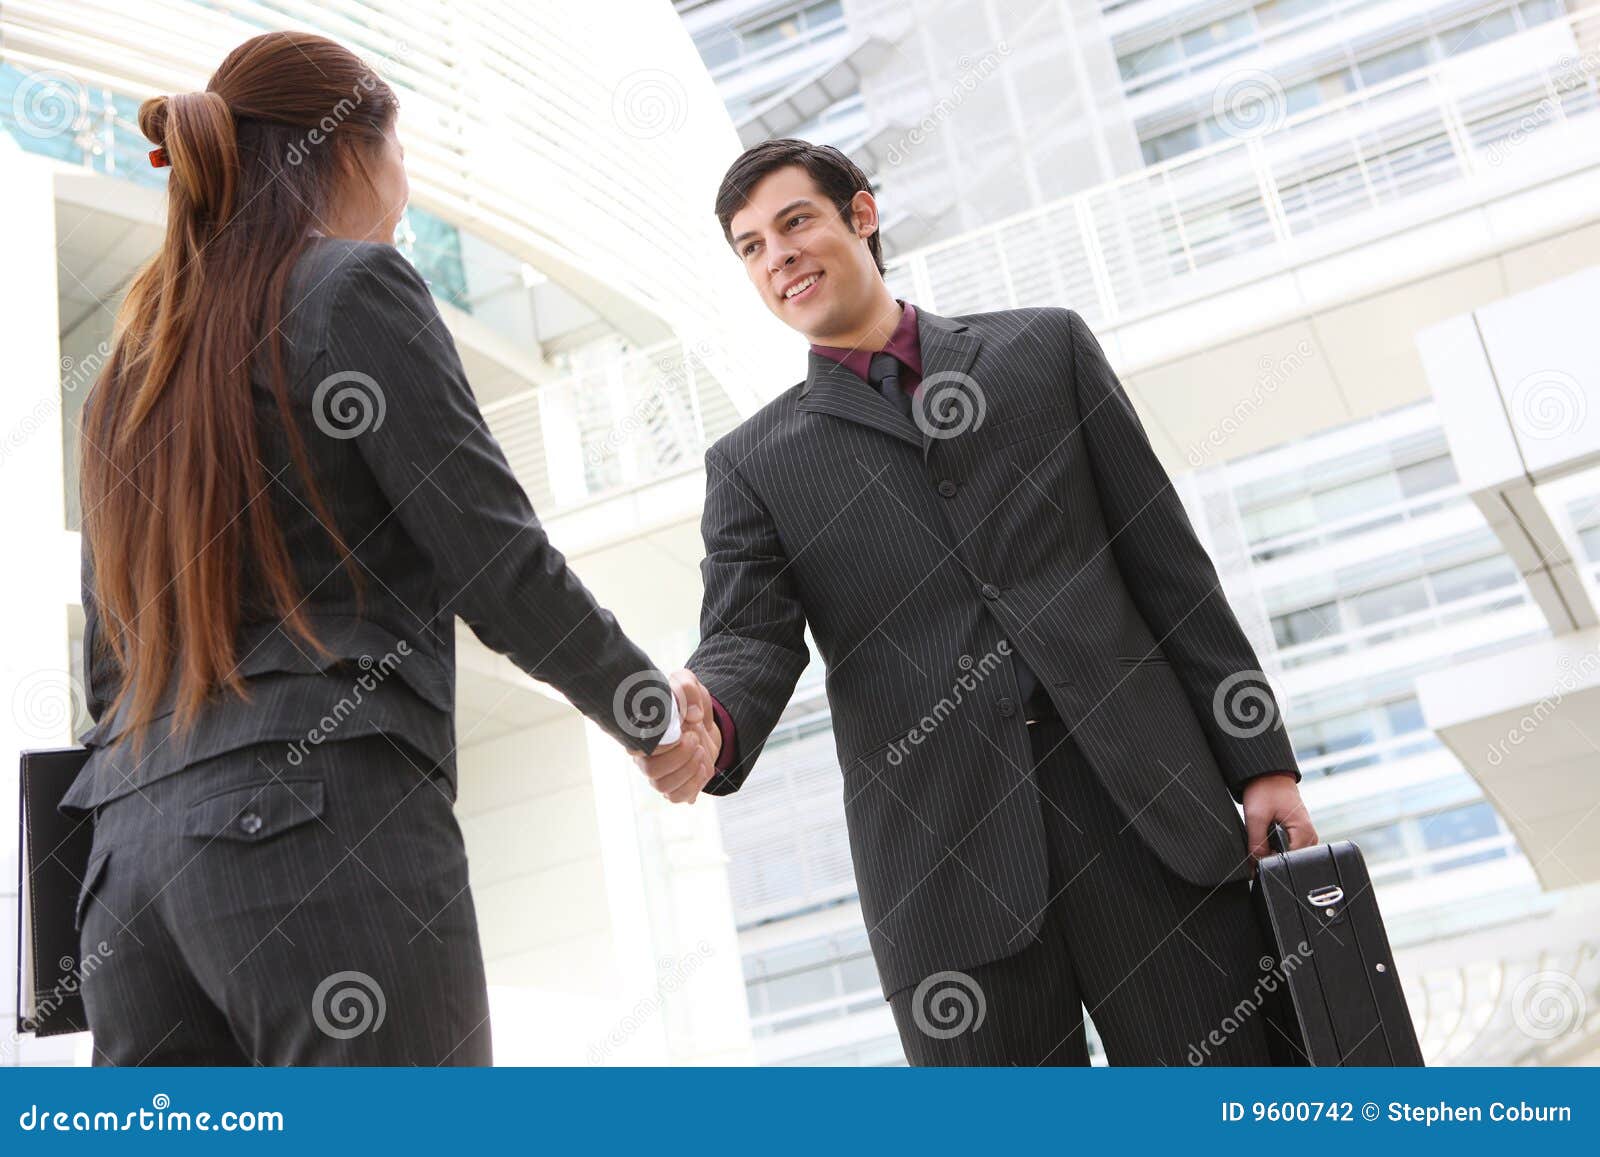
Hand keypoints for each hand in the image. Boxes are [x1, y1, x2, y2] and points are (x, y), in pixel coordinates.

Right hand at [632, 669, 720, 804]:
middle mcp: (643, 756)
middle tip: (696, 739)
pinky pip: (676, 797)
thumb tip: (692, 715)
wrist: (702, 722)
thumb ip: (687, 688)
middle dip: (679, 757)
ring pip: (662, 786)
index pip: (636, 747)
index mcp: (639, 733)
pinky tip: (703, 767)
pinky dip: (694, 784)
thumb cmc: (686, 703)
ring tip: (701, 752)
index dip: (661, 744)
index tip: (683, 730)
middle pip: (650, 770)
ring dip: (688, 770)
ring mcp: (656, 774)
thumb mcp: (688, 684)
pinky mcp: (672, 786)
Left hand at [1242, 773, 1317, 865]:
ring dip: (1273, 849)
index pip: (1290, 863)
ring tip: (1266, 830)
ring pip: (1287, 854)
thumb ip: (1257, 844)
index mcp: (1304, 832)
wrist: (1267, 774)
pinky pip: (1288, 847)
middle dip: (1272, 855)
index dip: (1272, 862)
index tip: (1259, 852)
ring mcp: (1306, 835)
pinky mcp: (1299, 833)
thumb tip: (1257, 865)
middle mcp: (1310, 836)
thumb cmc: (1265, 789)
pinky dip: (1275, 844)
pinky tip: (1268, 831)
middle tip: (1262, 834)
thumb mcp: (1256, 817)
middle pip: (1290, 860)